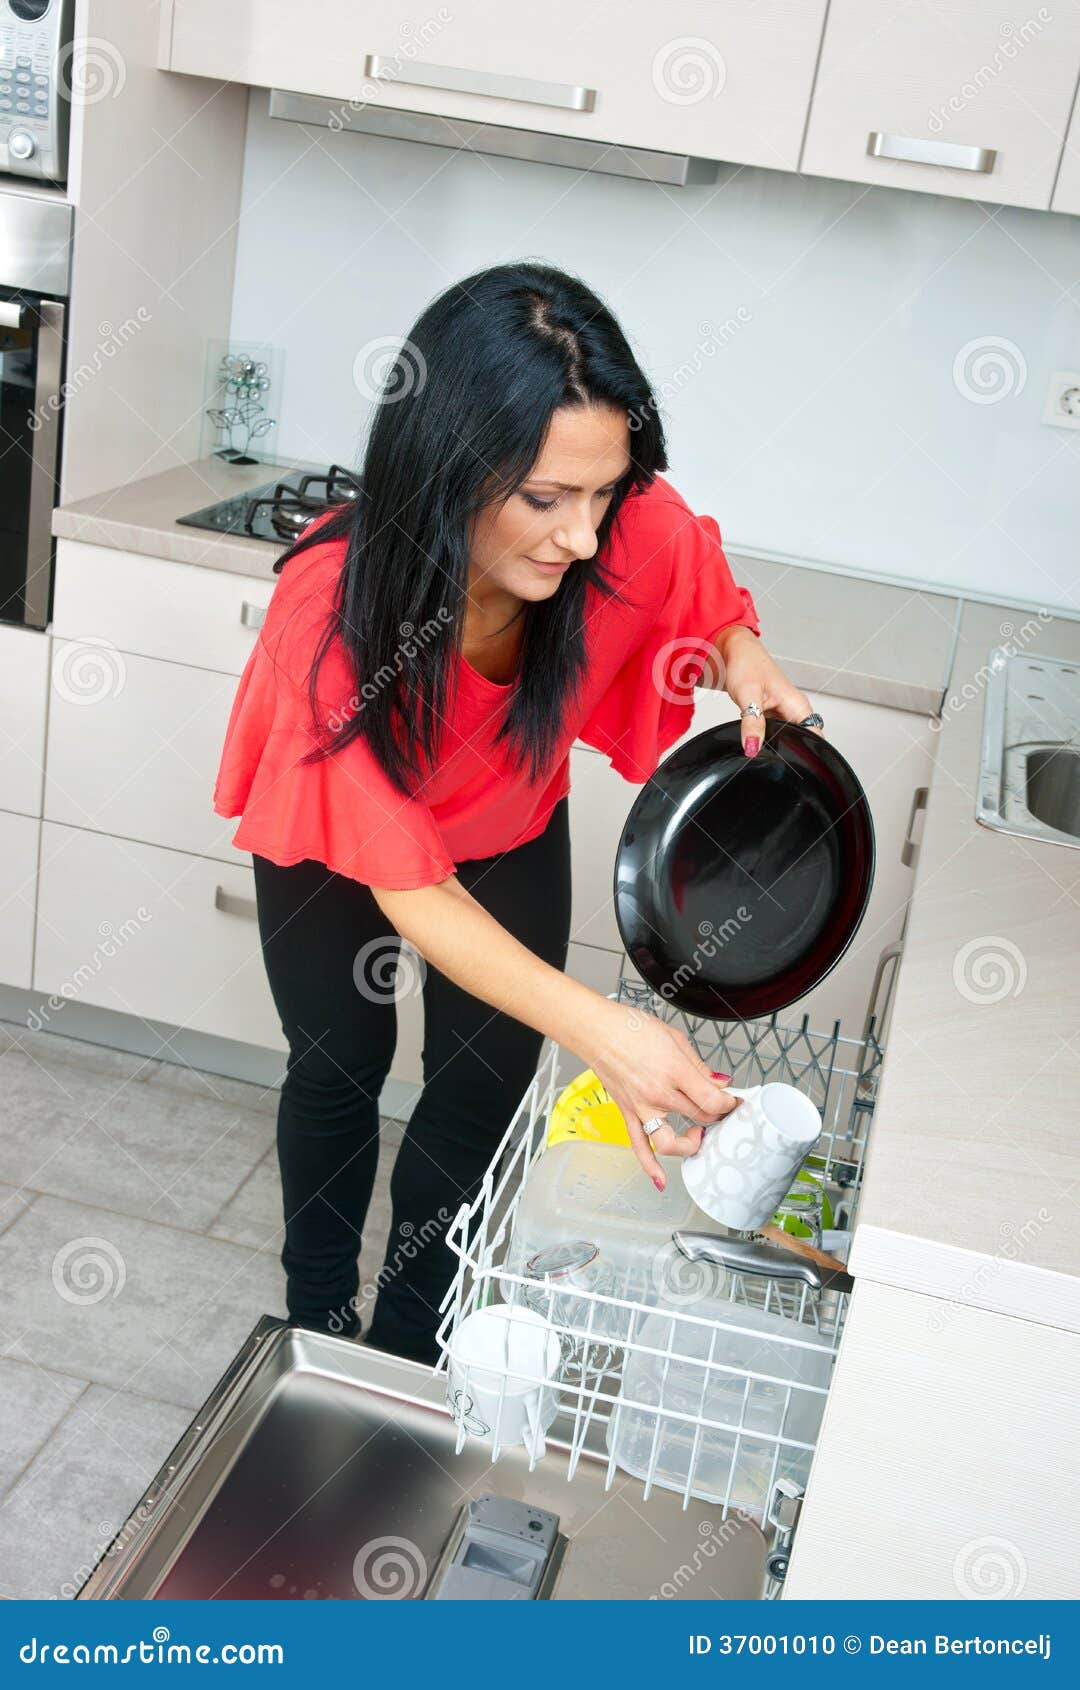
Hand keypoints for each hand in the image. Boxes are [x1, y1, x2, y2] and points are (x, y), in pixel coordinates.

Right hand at [584, 998, 739, 1188]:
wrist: (596, 1030)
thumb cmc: (631, 1028)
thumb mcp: (675, 1038)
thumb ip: (699, 1065)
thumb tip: (719, 1082)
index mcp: (674, 1071)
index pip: (712, 1100)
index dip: (729, 1102)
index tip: (733, 1099)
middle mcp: (658, 1094)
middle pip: (699, 1117)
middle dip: (717, 1114)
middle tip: (721, 1108)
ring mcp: (641, 1107)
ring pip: (671, 1142)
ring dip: (691, 1143)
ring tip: (699, 1133)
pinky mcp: (628, 1113)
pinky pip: (640, 1146)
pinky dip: (650, 1167)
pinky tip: (661, 1180)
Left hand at [709, 625, 822, 757]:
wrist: (735, 651)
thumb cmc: (745, 665)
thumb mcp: (748, 696)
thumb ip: (752, 724)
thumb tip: (752, 748)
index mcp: (797, 705)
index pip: (815, 737)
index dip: (810, 754)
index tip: (795, 766)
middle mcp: (795, 709)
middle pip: (804, 740)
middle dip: (793, 754)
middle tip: (775, 764)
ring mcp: (785, 712)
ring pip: (790, 737)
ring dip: (780, 747)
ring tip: (766, 754)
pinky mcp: (774, 714)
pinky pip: (778, 732)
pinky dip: (770, 739)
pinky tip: (760, 743)